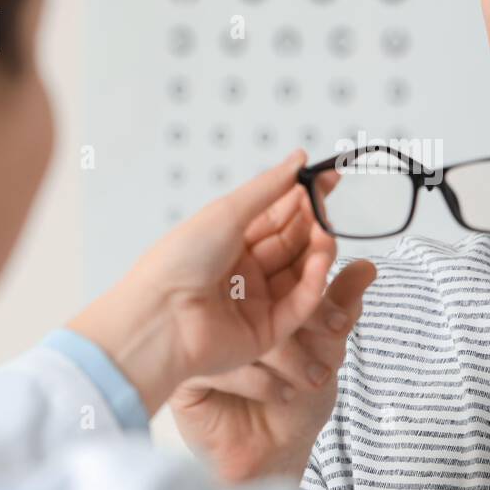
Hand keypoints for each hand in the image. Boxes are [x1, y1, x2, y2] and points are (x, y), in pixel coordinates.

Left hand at [68, 150, 335, 413]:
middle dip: (313, 225)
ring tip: (326, 237)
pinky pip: (299, 305)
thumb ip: (268, 188)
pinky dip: (314, 283)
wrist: (159, 318)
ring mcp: (257, 301)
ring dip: (318, 252)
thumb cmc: (179, 262)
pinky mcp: (267, 332)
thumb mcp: (226, 212)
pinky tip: (320, 263)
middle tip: (329, 210)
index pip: (277, 215)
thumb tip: (298, 158)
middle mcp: (244, 271)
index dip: (304, 197)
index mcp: (229, 241)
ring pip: (301, 273)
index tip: (330, 179)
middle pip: (293, 243)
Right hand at [171, 259, 376, 483]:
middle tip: (334, 332)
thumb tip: (368, 267)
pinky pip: (219, 366)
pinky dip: (256, 380)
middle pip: (258, 294)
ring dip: (285, 353)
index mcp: (257, 297)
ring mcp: (203, 343)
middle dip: (303, 313)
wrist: (278, 451)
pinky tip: (281, 394)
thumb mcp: (329, 348)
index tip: (335, 273)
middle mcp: (226, 314)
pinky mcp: (188, 375)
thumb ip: (342, 306)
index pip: (277, 267)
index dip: (310, 267)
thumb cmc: (300, 398)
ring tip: (315, 376)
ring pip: (241, 330)